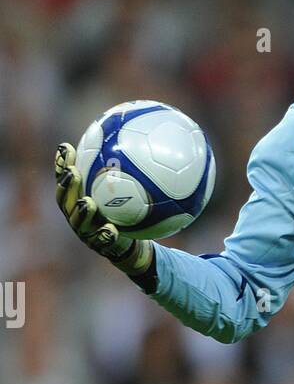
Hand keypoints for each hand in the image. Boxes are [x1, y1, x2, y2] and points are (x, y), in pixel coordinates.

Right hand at [55, 143, 153, 272]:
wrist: (131, 241)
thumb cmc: (126, 211)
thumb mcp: (127, 190)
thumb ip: (126, 168)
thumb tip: (142, 136)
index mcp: (78, 198)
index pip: (65, 179)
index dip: (62, 165)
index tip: (67, 147)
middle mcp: (76, 214)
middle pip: (64, 200)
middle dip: (67, 185)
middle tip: (74, 172)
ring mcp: (86, 231)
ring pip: (78, 222)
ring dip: (81, 212)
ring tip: (87, 202)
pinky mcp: (99, 246)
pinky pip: (101, 242)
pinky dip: (105, 235)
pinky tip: (111, 229)